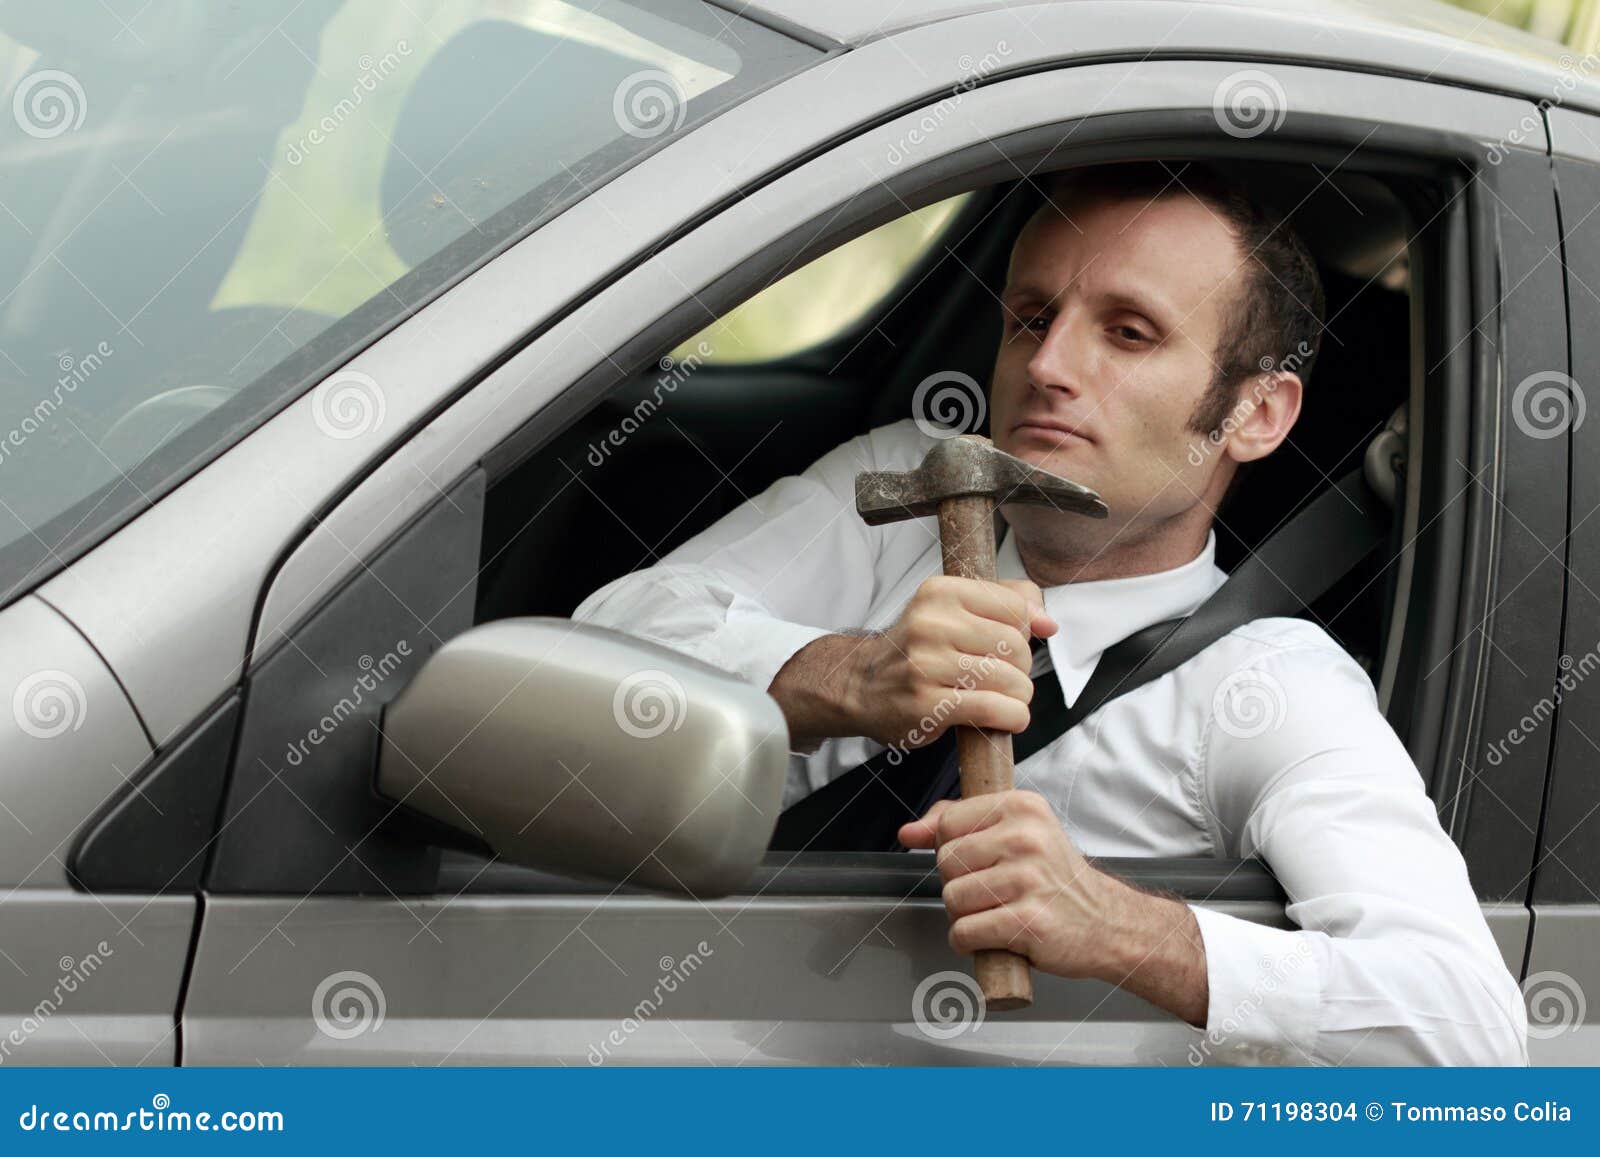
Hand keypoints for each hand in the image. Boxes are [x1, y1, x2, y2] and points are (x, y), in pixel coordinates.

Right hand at [843, 576, 1055, 747]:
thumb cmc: (916, 649)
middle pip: (1016, 646)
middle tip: (1002, 676)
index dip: (1024, 631)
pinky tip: (1006, 718)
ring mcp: (926, 665)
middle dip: (1021, 668)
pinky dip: (1011, 717)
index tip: (1009, 645)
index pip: (1014, 607)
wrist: (861, 685)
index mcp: (940, 592)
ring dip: (1018, 696)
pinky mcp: (927, 704)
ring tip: (1003, 698)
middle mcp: (931, 624)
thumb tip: (1048, 623)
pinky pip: (993, 709)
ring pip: (1010, 680)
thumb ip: (1007, 602)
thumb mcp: (953, 609)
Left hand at [898, 789, 1116, 978]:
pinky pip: (965, 932)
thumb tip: (909, 832)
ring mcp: (1028, 880)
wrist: (1105, 922)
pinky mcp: (1028, 922)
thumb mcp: (1015, 832)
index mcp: (1022, 807)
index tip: (977, 862)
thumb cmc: (1055, 879)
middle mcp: (1026, 838)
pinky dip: (969, 942)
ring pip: (952, 899)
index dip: (952, 849)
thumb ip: (958, 823)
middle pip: (946, 862)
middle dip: (959, 884)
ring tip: (996, 913)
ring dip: (965, 916)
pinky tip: (993, 938)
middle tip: (992, 892)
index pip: (948, 823)